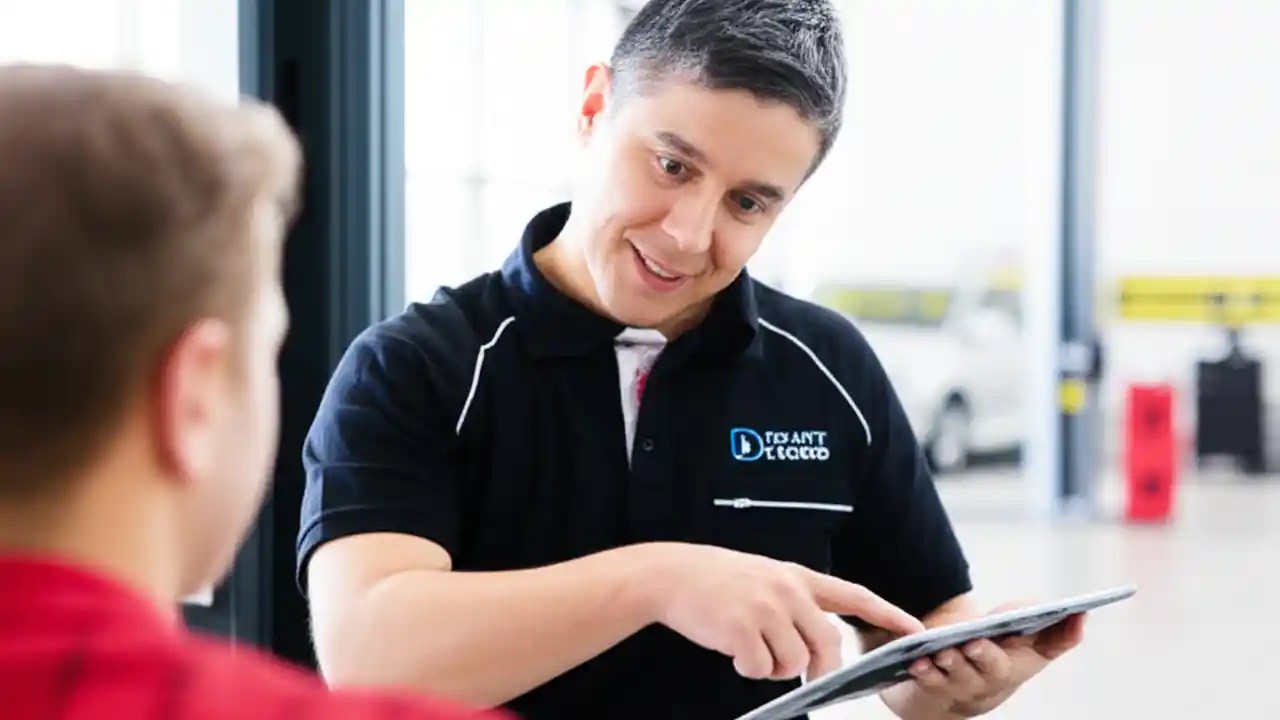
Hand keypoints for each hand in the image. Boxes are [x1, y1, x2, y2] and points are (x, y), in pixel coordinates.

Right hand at [639, 543, 924, 681]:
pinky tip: (732, 651)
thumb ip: (793, 605)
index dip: (888, 614)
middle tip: (799, 674)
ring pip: (795, 663)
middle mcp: (787, 589)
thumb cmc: (717, 582)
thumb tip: (814, 653)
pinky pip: (761, 670)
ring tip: (750, 650)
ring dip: (775, 669)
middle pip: (829, 645)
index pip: (854, 595)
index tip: (917, 629)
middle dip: (820, 669)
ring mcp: (765, 608)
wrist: (670, 574)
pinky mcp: (741, 627)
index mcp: (797, 576)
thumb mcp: (764, 579)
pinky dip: (749, 669)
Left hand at [897, 604, 1086, 717]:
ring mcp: (963, 687)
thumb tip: (1076, 611)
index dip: (1065, 632)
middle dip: (986, 654)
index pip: (1050, 646)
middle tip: (975, 643)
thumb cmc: (989, 655)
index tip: (1074, 612)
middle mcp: (994, 680)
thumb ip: (1036, 619)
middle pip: (994, 668)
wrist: (949, 690)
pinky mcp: (933, 689)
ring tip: (942, 652)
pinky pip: (929, 683)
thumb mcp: (1014, 638)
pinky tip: (917, 662)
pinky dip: (923, 673)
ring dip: (951, 664)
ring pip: (958, 677)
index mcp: (1022, 661)